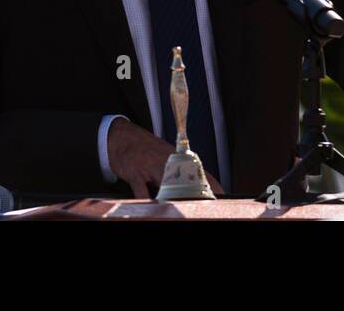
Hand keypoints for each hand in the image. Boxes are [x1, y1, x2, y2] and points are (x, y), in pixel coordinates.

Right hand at [107, 118, 222, 198]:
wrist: (122, 136)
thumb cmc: (146, 150)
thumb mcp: (164, 156)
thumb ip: (177, 170)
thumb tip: (196, 183)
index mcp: (175, 158)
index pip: (198, 171)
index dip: (211, 183)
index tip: (221, 193)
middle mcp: (165, 161)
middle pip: (184, 178)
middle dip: (196, 191)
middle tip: (206, 201)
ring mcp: (150, 166)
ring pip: (165, 182)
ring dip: (175, 194)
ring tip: (185, 206)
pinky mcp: (135, 172)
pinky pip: (141, 188)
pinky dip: (147, 198)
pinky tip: (153, 206)